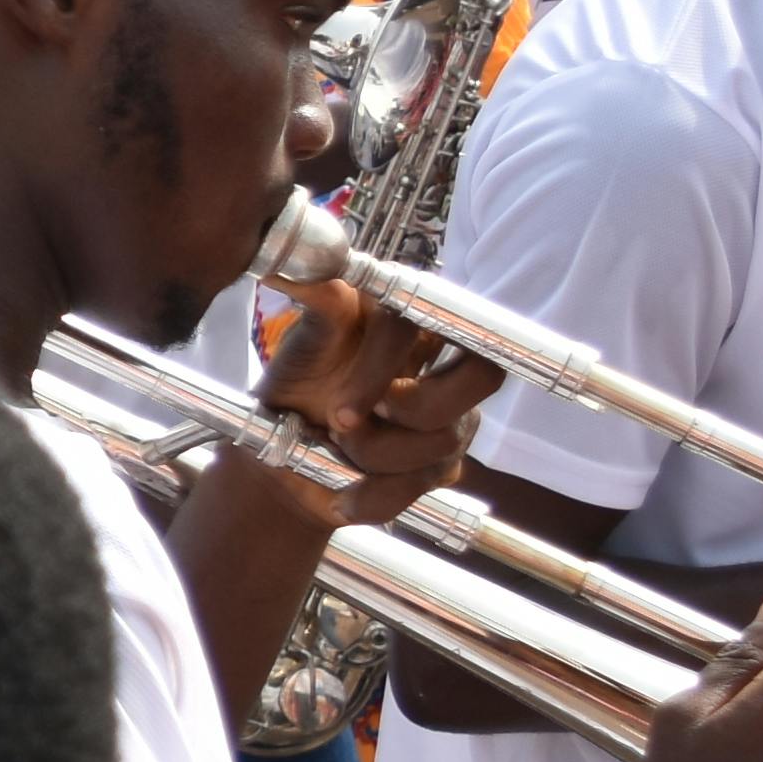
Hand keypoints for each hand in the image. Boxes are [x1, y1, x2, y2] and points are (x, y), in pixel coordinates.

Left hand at [247, 291, 497, 527]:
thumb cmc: (298, 381)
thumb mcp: (305, 338)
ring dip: (371, 453)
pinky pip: (419, 487)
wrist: (278, 451)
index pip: (447, 321)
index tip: (352, 396)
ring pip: (442, 442)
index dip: (398, 358)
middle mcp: (445, 369)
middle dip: (413, 406)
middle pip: (483, 377)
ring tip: (331, 442)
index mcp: (418, 323)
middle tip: (345, 420)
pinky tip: (341, 492)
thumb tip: (310, 266)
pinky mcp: (438, 466)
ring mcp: (449, 419)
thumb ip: (322, 300)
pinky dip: (370, 495)